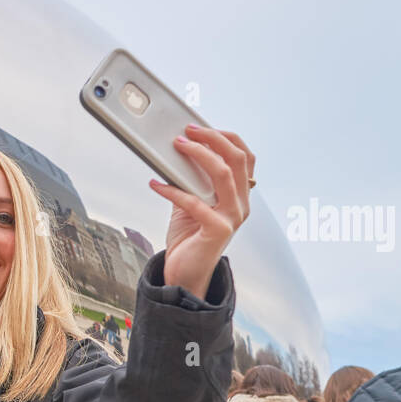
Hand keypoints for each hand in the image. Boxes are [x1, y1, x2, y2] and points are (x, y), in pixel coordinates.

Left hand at [151, 125, 254, 297]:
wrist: (184, 273)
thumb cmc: (189, 237)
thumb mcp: (190, 202)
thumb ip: (190, 180)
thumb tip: (176, 152)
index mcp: (239, 195)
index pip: (245, 156)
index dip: (225, 137)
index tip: (200, 127)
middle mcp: (241, 204)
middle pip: (237, 158)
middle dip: (212, 138)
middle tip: (187, 132)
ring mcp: (233, 217)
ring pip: (222, 174)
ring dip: (198, 155)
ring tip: (176, 146)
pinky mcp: (218, 230)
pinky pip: (194, 202)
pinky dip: (172, 190)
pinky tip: (155, 184)